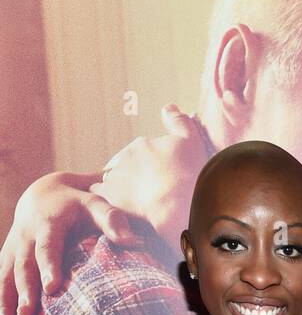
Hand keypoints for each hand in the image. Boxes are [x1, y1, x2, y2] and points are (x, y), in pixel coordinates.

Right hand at [0, 171, 142, 314]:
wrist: (43, 193)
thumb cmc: (78, 204)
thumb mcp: (94, 204)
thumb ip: (111, 219)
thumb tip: (131, 239)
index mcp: (48, 222)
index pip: (48, 245)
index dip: (48, 265)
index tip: (52, 287)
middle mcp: (27, 234)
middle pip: (24, 264)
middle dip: (25, 289)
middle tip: (28, 313)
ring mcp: (14, 248)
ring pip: (6, 274)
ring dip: (4, 301)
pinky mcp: (7, 259)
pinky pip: (0, 281)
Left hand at [91, 103, 209, 248]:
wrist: (178, 203)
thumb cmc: (190, 174)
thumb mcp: (191, 141)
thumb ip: (179, 122)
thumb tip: (168, 107)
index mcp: (144, 145)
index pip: (141, 154)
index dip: (151, 167)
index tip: (161, 180)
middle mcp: (127, 156)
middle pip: (126, 167)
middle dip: (135, 178)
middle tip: (149, 195)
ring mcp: (116, 175)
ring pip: (112, 180)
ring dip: (119, 189)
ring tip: (133, 205)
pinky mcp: (109, 195)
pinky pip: (99, 194)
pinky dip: (104, 199)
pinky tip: (114, 208)